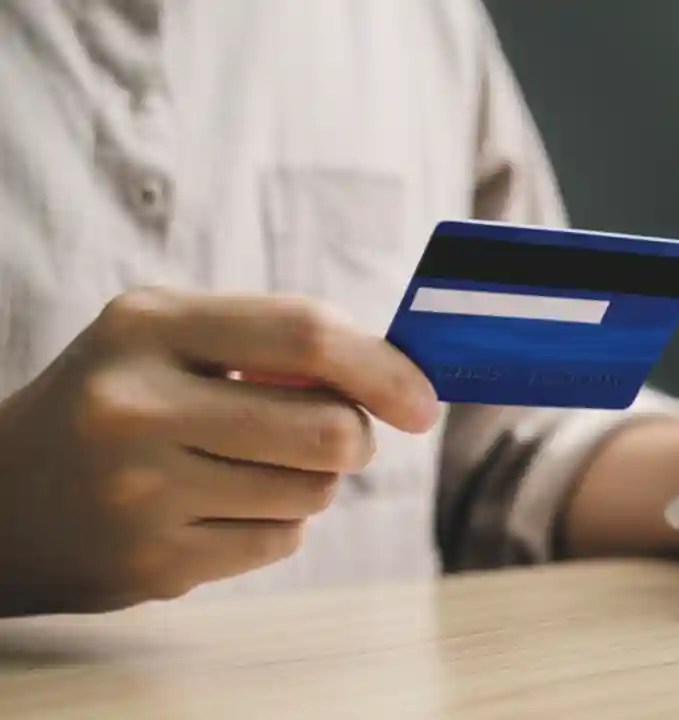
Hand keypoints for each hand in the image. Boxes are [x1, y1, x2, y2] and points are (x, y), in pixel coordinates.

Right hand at [0, 288, 437, 613]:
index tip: (422, 401)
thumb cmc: (117, 399)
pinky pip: (280, 541)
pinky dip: (275, 523)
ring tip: (255, 466)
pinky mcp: (154, 565)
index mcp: (148, 327)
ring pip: (313, 493)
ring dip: (313, 481)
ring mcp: (141, 493)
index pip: (305, 334)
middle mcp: (137, 407)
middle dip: (355, 437)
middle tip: (338, 436)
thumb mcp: (169, 337)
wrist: (4, 496)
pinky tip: (221, 507)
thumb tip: (395, 379)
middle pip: (327, 430)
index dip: (383, 368)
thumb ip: (274, 341)